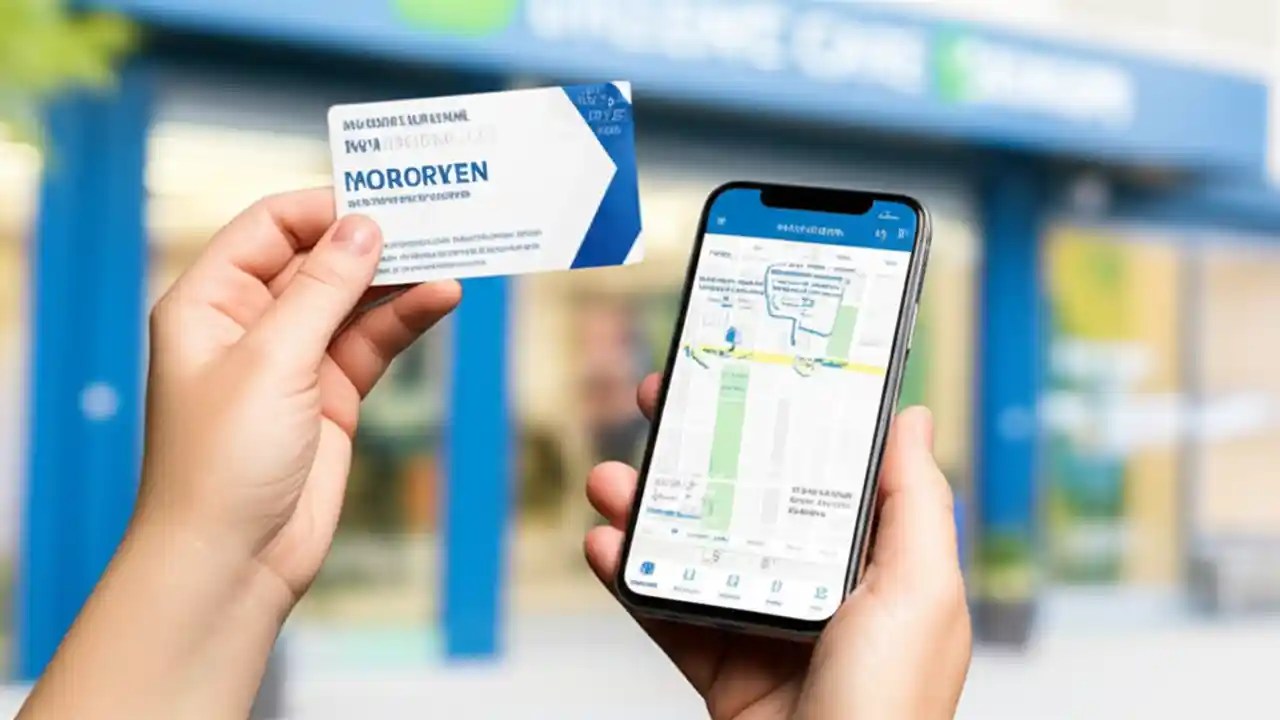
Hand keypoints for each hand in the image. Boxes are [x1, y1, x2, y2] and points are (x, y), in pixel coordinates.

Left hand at [22, 189, 458, 719]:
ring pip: (354, 301)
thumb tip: (365, 226)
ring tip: (452, 255)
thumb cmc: (222, 461)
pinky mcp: (330, 396)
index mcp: (209, 301)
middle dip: (373, 241)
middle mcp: (249, 323)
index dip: (326, 208)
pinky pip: (372, 343)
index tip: (385, 199)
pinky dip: (405, 320)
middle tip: (434, 218)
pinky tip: (440, 299)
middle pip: (319, 260)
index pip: (271, 227)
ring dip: (399, 279)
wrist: (232, 560)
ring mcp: (293, 360)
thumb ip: (323, 289)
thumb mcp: (272, 361)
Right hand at [584, 374, 970, 719]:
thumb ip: (915, 502)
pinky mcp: (721, 669)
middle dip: (700, 452)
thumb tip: (914, 418)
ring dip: (647, 509)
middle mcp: (819, 590)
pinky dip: (628, 579)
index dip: (786, 420)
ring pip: (696, 551)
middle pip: (749, 500)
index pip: (825, 472)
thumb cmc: (892, 709)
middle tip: (660, 405)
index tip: (748, 374)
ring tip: (611, 480)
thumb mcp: (920, 592)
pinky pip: (666, 613)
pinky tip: (603, 546)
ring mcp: (765, 629)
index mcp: (874, 564)